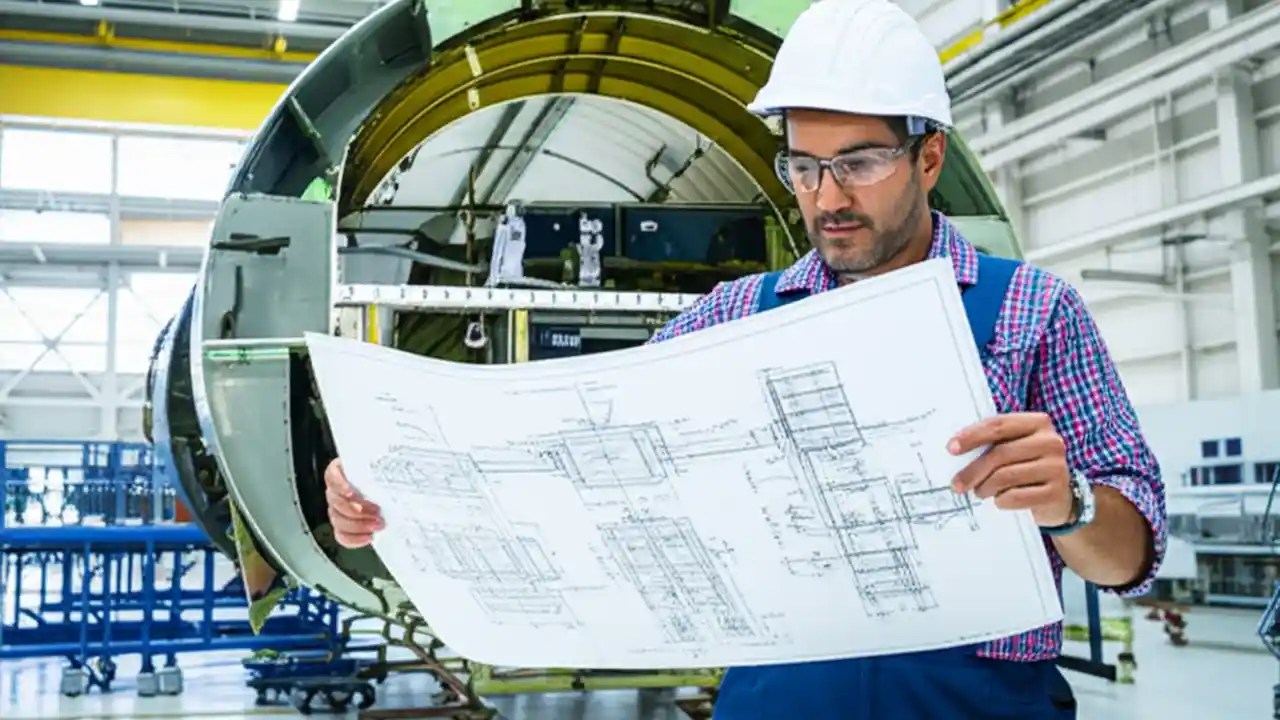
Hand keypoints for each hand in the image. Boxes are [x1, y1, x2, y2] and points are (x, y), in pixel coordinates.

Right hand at [324, 458, 384, 547]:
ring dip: (357, 525)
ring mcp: (337, 510)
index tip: (352, 492)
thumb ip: (387, 467)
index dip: (339, 485)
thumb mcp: (386, 467)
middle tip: (375, 512)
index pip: (332, 476)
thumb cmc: (386, 475)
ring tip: (377, 524)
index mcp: (342, 472)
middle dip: (355, 509)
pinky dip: (354, 538)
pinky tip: (369, 536)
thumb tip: (395, 467)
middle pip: (335, 501)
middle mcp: (336, 491)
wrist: (391, 492)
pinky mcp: (343, 526)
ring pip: (337, 519)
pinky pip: (342, 535)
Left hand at [947, 412, 1074, 527]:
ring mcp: (1057, 467)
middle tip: (957, 484)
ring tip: (978, 492)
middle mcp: (1051, 442)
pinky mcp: (1057, 492)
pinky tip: (998, 501)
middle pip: (1000, 453)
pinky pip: (1018, 496)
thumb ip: (993, 442)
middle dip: (973, 470)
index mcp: (1038, 423)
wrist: (1059, 498)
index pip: (998, 424)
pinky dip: (1001, 501)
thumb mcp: (1015, 448)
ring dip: (985, 487)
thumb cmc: (1027, 467)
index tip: (951, 449)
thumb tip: (954, 449)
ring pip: (1007, 476)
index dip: (972, 436)